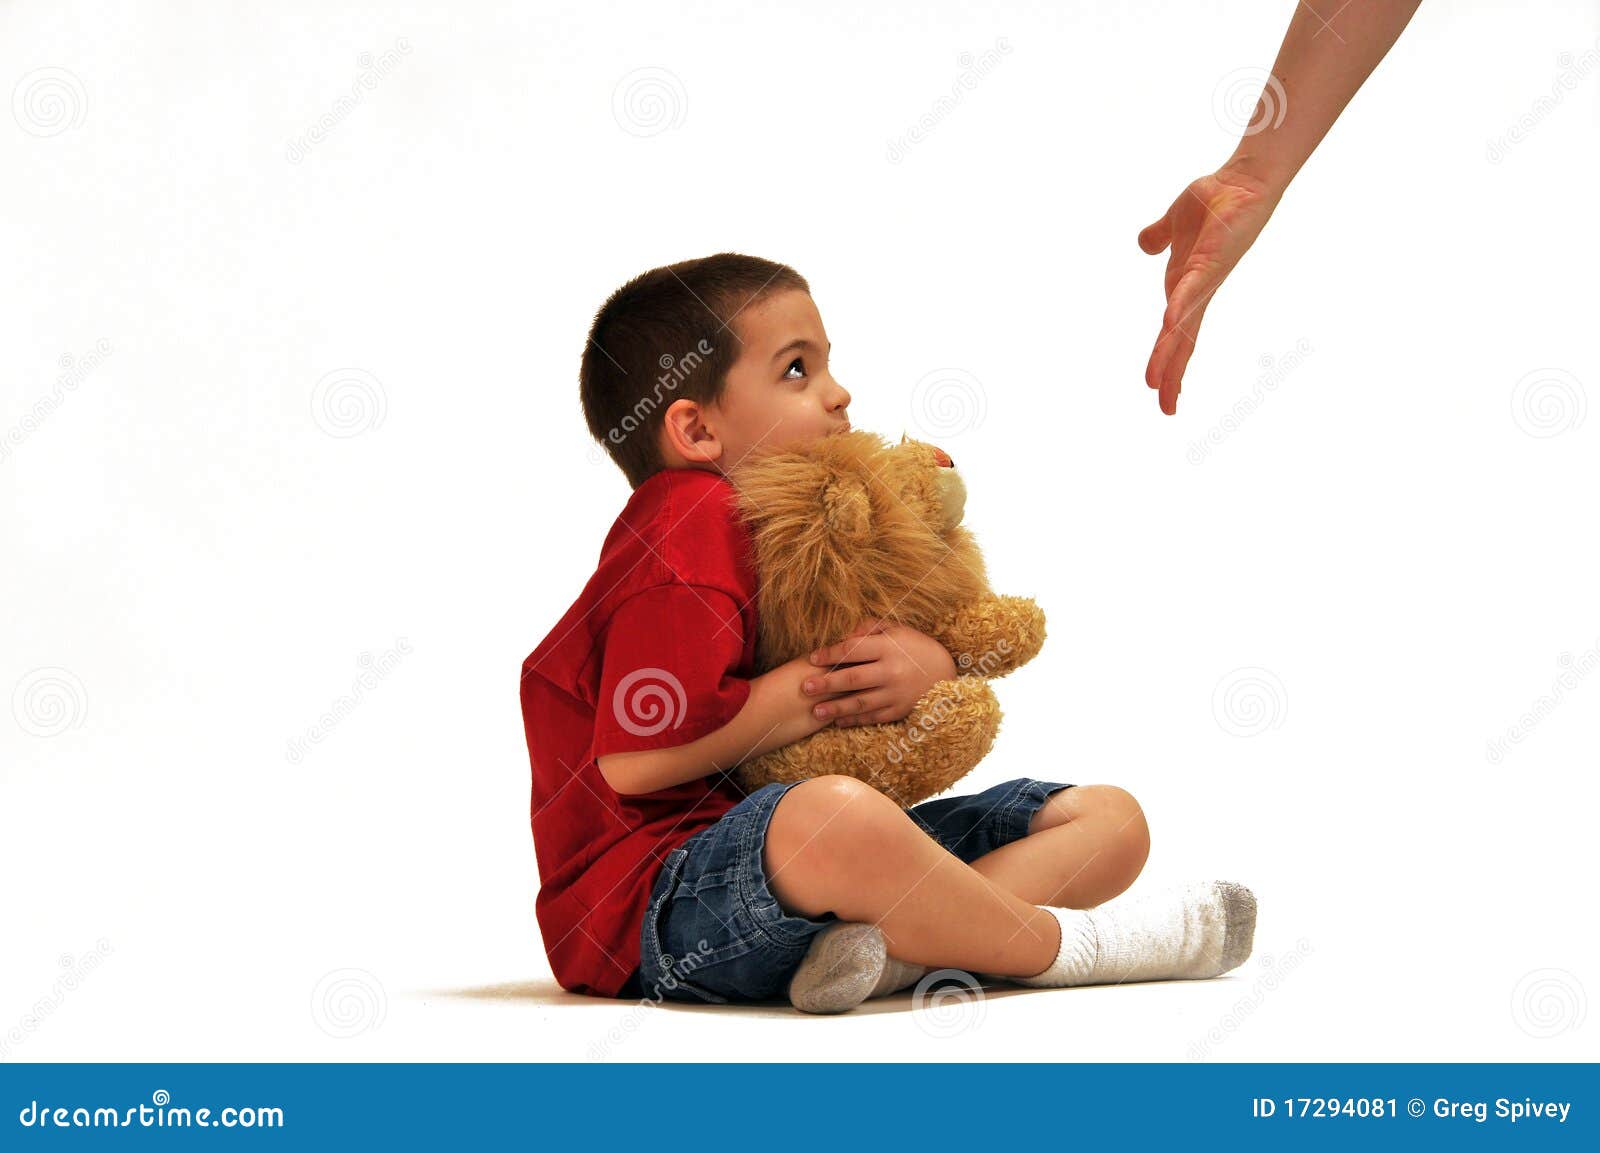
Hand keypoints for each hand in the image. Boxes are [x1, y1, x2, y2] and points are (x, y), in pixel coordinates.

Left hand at [801, 619, 957, 726]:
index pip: (853, 650)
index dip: (831, 654)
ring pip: (861, 702)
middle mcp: (891, 671)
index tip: (812, 658)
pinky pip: (873, 717)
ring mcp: (896, 693)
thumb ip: (870, 627)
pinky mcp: (899, 710)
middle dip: (827, 683)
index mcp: (889, 648)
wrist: (946, 674)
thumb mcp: (897, 630)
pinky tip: (837, 720)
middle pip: (853, 679)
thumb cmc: (915, 647)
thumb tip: (846, 634)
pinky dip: (855, 719)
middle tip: (805, 687)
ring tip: (815, 711)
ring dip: (836, 707)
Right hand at [1138, 165, 1280, 414]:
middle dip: (1172, 375)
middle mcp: (1196, 291)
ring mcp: (1204, 280)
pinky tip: (1169, 323)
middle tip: (1167, 410)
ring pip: (1182, 326)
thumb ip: (1158, 236)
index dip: (1167, 362)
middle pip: (1181, 342)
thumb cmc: (1215, 201)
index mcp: (1185, 287)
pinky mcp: (1210, 262)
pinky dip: (1179, 306)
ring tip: (1158, 383)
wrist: (1242, 181)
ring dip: (1169, 354)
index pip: (1175, 333)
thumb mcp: (1174, 224)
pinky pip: (1190, 289)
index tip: (1159, 392)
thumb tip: (1144, 245)